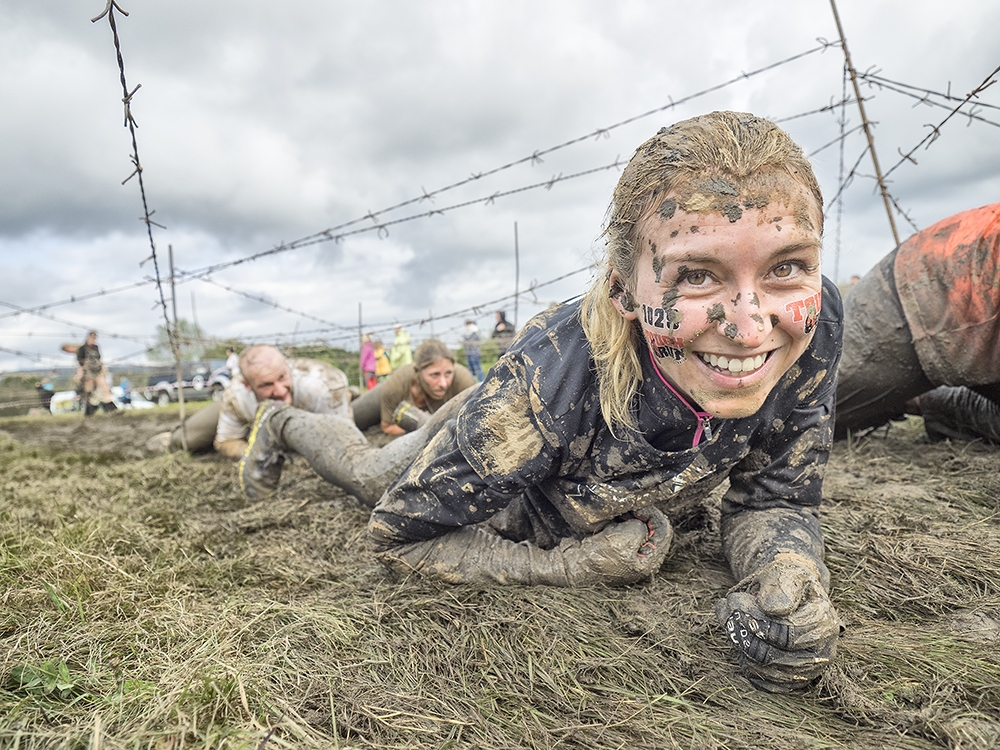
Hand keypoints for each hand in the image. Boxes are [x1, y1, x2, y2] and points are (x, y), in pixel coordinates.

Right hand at [565, 506, 672, 585]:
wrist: (573, 567)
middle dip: (641, 516)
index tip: (638, 507)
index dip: (653, 514)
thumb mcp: (627, 538)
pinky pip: (623, 529)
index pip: (664, 531)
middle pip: (652, 528)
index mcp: (649, 562)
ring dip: (628, 519)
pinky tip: (609, 525)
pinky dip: (617, 523)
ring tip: (616, 520)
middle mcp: (641, 559)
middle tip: (628, 509)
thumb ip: (641, 525)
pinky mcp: (614, 548)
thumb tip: (639, 521)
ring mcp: (628, 554)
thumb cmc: (599, 557)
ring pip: (638, 526)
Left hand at [715, 552, 840, 691]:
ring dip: (738, 643)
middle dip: (742, 629)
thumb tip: (773, 609)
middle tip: (728, 606)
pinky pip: (761, 680)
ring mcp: (807, 670)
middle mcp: (821, 652)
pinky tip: (740, 637)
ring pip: (763, 669)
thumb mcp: (787, 571)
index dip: (754, 617)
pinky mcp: (790, 680)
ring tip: (729, 617)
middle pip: (772, 655)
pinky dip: (744, 660)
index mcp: (824, 623)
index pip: (786, 633)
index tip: (734, 599)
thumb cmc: (788, 581)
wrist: (790, 593)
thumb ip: (782, 586)